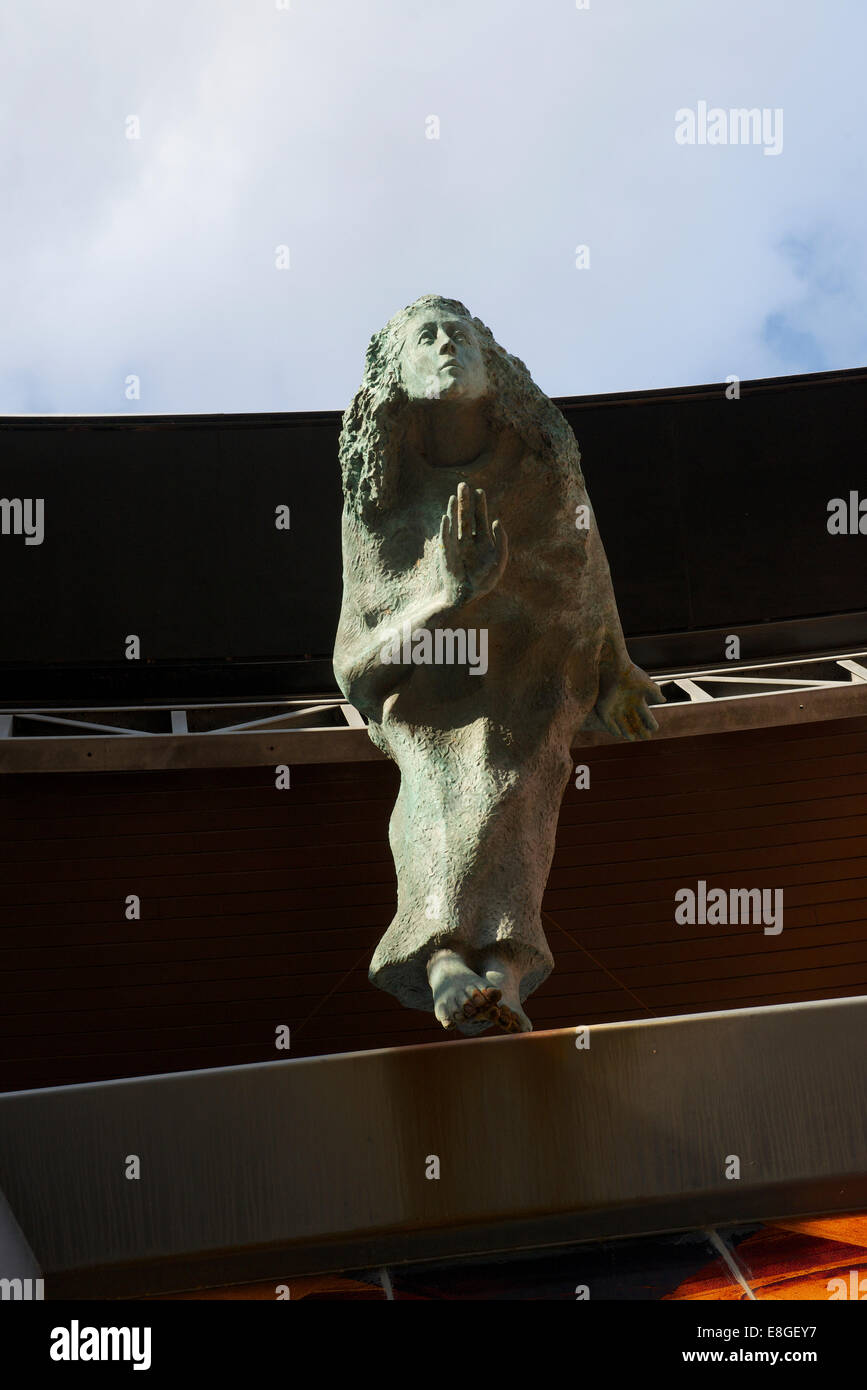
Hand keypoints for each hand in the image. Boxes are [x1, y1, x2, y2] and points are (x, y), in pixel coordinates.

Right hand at [438, 482, 507, 604]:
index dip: (480, 505)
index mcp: (482, 540)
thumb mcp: (499, 561)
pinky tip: (446, 518)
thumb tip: (496, 521)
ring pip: (455, 523)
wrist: (466, 596)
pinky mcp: (446, 553)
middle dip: (465, 502)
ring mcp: (456, 545)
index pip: (480, 518)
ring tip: (453, 496)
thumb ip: (502, 542)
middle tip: (463, 485)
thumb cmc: (484, 581)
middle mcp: (468, 540)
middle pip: (466, 516)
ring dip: (453, 510)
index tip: (479, 491)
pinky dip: (446, 528)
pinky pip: (445, 538)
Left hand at [596, 664, 665, 740]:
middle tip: (646, 737)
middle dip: (641, 730)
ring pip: (622, 724)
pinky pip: (609, 723)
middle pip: (635, 723)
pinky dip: (614, 728)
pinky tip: (619, 733)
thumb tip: (663, 701)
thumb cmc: (630, 674)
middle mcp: (626, 706)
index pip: (646, 716)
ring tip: (633, 738)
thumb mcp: (645, 683)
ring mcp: (615, 708)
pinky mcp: (604, 709)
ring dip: (627, 732)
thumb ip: (655, 692)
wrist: (612, 668)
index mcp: (637, 700)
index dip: (650, 722)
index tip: (654, 728)